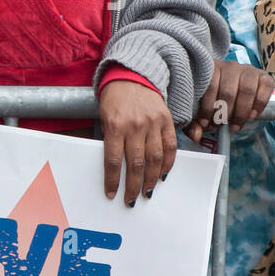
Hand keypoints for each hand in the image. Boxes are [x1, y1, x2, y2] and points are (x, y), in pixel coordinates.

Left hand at [99, 80, 176, 205]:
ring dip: (151, 179)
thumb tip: (114, 168)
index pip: (113, 160)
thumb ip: (110, 140)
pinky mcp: (166, 120)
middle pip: (135, 164)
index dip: (112, 181)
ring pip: (154, 158)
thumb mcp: (104, 118)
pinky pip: (170, 146)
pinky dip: (168, 163)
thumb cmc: (114, 99)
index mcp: (115, 125)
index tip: (112, 194)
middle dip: (133, 186)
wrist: (132, 75)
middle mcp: (135, 125)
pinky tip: (163, 174)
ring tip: (147, 191)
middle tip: (131, 200)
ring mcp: (153, 123)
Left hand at [185, 58, 274, 141]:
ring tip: (235, 126)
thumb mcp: (202, 108)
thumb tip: (196, 135)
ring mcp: (248, 70)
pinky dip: (259, 105)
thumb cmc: (216, 98)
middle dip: (224, 114)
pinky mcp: (264, 76)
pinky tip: (251, 117)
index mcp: (212, 69)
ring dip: (241, 113)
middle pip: (228, 91)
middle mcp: (231, 66)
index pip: (209, 86)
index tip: (205, 123)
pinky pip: (265, 89)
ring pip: (246, 91)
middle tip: (220, 125)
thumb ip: (195, 122)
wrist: (237, 86)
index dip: (207, 108)